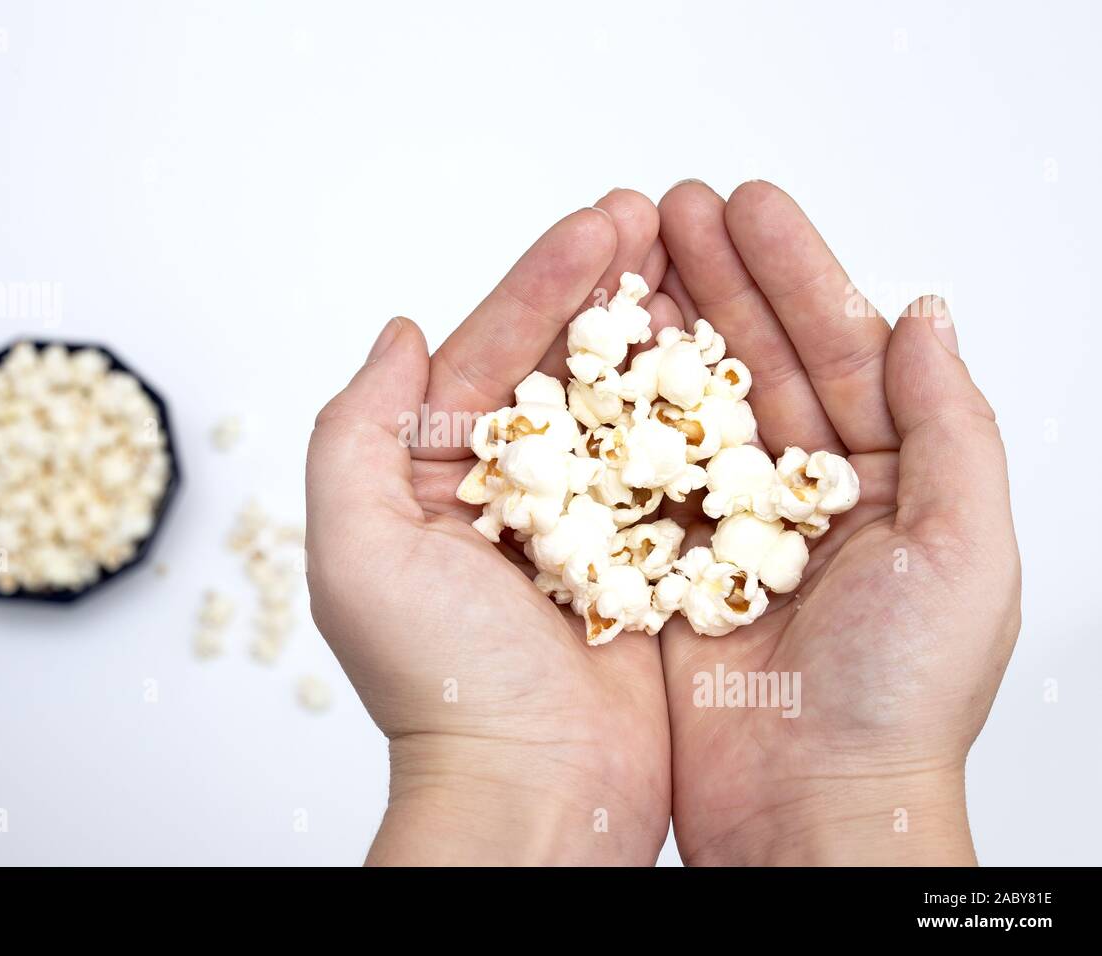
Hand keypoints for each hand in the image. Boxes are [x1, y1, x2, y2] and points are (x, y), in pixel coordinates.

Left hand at [306, 190, 675, 864]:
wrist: (534, 793)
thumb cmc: (436, 684)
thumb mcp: (358, 550)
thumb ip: (355, 433)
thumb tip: (397, 333)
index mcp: (434, 483)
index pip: (485, 357)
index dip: (538, 286)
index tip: (598, 225)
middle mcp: (507, 497)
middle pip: (559, 369)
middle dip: (603, 291)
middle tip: (655, 216)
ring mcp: (580, 527)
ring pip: (620, 409)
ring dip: (654, 337)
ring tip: (696, 263)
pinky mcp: (643, 563)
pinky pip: (671, 472)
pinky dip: (695, 416)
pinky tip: (725, 359)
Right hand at [655, 180, 1020, 864]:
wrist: (812, 811)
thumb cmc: (902, 696)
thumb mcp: (961, 550)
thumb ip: (950, 426)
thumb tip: (925, 315)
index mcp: (887, 481)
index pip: (842, 349)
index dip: (796, 271)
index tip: (747, 205)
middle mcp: (807, 495)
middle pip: (760, 362)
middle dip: (717, 280)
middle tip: (669, 206)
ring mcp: (732, 528)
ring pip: (695, 406)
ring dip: (663, 332)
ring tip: (624, 259)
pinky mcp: (669, 567)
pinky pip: (641, 476)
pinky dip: (617, 418)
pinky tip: (591, 362)